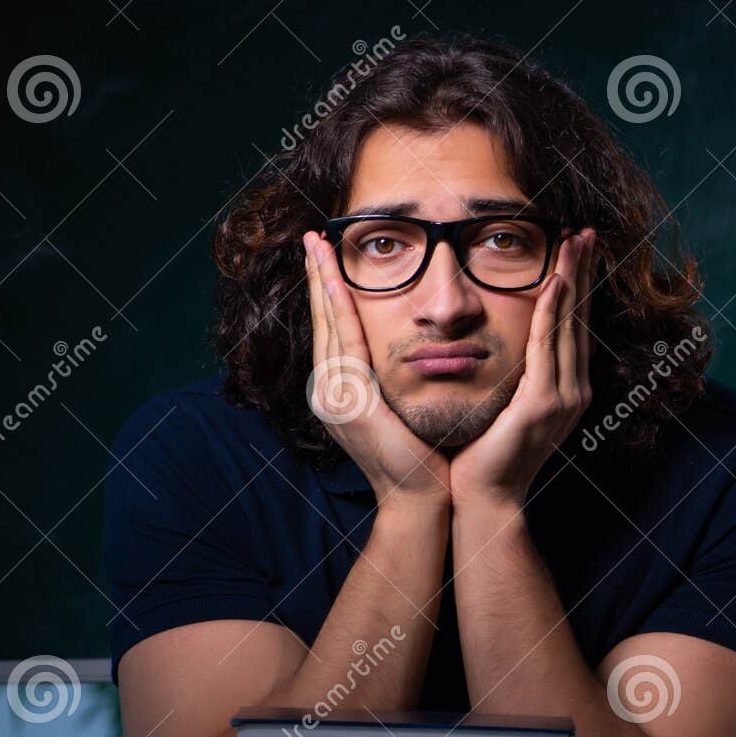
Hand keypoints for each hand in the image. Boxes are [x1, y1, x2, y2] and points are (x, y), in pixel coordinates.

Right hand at [303, 232, 450, 510]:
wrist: (422, 500)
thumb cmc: (423, 459)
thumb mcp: (403, 411)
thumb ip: (394, 382)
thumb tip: (408, 354)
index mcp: (341, 394)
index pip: (333, 332)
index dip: (326, 294)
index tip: (325, 258)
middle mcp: (329, 393)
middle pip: (322, 322)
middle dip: (316, 277)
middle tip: (312, 236)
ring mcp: (334, 398)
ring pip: (328, 327)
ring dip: (322, 283)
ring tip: (318, 246)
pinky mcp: (351, 402)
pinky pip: (346, 344)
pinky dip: (339, 310)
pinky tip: (336, 281)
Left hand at [448, 227, 594, 513]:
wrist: (484, 498)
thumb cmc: (483, 454)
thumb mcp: (502, 405)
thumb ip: (511, 375)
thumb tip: (500, 343)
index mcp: (565, 389)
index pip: (572, 326)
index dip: (576, 285)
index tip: (575, 248)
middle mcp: (573, 390)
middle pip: (579, 317)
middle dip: (583, 271)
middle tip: (586, 230)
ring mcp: (564, 397)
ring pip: (569, 324)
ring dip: (572, 278)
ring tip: (575, 241)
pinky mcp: (545, 403)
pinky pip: (548, 345)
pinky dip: (552, 311)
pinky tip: (554, 281)